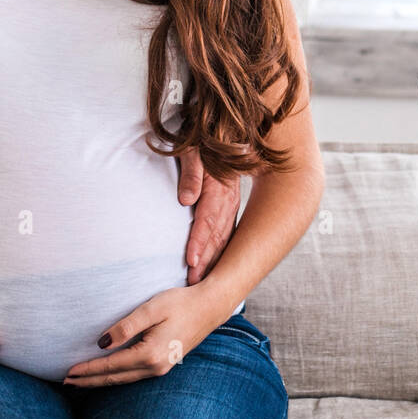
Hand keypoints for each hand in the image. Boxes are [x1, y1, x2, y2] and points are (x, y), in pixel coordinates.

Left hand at [62, 284, 225, 386]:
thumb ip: (126, 326)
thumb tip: (101, 343)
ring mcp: (161, 368)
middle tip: (66, 381)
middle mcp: (155, 367)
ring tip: (81, 380)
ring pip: (123, 379)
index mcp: (149, 354)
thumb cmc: (180, 302)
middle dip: (89, 380)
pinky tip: (107, 373)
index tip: (68, 372)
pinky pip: (133, 376)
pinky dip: (115, 376)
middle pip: (114, 378)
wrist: (209, 307)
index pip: (110, 366)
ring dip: (100, 380)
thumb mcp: (151, 308)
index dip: (88, 369)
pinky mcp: (164, 364)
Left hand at [177, 147, 241, 284]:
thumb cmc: (201, 143)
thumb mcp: (192, 151)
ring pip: (224, 238)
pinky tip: (216, 266)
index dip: (199, 242)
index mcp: (219, 188)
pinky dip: (222, 252)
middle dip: (206, 260)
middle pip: (217, 235)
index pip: (207, 220)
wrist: (221, 135)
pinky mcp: (229, 208)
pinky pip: (227, 233)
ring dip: (214, 260)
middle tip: (193, 283)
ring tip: (201, 281)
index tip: (191, 261)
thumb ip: (190, 174)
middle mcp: (228, 200)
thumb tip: (186, 200)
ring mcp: (231, 205)